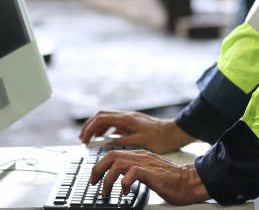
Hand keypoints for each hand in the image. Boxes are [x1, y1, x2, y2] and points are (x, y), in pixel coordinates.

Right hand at [78, 110, 194, 153]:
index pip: (101, 119)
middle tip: (83, 139)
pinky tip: (106, 139)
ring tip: (91, 140)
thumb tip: (105, 142)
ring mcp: (129, 118)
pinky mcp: (132, 122)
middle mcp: (126, 116)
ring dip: (97, 128)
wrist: (175, 132)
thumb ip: (121, 140)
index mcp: (127, 119)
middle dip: (90, 126)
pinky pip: (114, 123)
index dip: (90, 128)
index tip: (84, 139)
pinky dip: (106, 130)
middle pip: (101, 116)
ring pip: (107, 119)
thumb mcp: (139, 141)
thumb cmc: (161, 139)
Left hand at [90, 149, 209, 205]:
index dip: (100, 166)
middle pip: (111, 156)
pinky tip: (125, 192)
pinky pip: (132, 173)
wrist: (190, 181)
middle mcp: (140, 156)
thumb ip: (136, 172)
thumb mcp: (149, 173)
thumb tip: (121, 180)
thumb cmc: (172, 180)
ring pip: (117, 164)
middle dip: (97, 170)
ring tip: (107, 192)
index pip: (113, 154)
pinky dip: (124, 183)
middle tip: (94, 183)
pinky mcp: (151, 172)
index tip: (95, 178)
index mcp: (139, 155)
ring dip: (108, 179)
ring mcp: (146, 163)